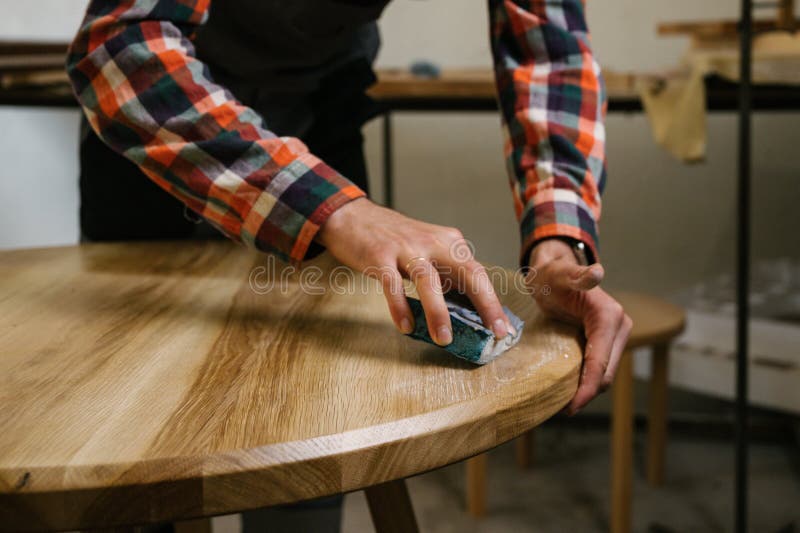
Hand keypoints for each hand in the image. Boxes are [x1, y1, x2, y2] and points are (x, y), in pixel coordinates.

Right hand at [317, 198, 513, 344]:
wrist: (353, 216)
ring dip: (438, 312)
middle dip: (484, 304)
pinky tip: (406, 327)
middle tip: (493, 334)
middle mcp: (433, 242)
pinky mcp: (380, 256)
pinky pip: (392, 284)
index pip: (478, 274)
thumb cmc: (394, 240)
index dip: (492, 302)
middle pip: (467, 273)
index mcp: (449, 242)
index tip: (502, 329)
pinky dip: (400, 306)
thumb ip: (445, 274)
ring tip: (444, 339)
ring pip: (429, 281)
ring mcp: (406, 248)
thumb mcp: (427, 250)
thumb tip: (465, 311)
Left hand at [527, 239, 631, 414]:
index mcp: (609, 317)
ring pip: (605, 373)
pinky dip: (587, 380)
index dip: (588, 388)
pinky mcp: (607, 340)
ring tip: (564, 403)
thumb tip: (598, 272)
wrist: (552, 272)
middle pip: (606, 372)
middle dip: (588, 394)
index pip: (600, 362)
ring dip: (588, 389)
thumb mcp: (558, 274)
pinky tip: (570, 389)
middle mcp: (619, 327)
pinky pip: (600, 367)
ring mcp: (615, 335)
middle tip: (562, 410)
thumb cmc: (551, 275)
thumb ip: (577, 275)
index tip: (571, 408)